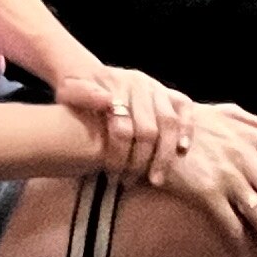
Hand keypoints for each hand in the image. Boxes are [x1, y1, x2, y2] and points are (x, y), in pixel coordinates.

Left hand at [55, 64, 192, 182]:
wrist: (88, 74)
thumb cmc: (77, 91)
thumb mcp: (70, 91)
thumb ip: (84, 95)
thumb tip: (107, 101)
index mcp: (114, 84)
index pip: (122, 128)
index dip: (117, 156)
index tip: (111, 176)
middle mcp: (139, 83)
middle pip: (148, 130)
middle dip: (139, 162)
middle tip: (129, 182)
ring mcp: (156, 87)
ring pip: (169, 123)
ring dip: (164, 155)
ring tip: (156, 179)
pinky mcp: (169, 92)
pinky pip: (185, 108)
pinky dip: (187, 130)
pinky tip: (181, 151)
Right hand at [158, 107, 256, 250]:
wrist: (147, 129)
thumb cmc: (179, 121)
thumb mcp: (214, 111)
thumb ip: (242, 117)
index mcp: (250, 135)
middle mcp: (245, 156)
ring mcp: (227, 176)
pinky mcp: (206, 193)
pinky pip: (232, 226)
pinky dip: (243, 245)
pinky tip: (246, 256)